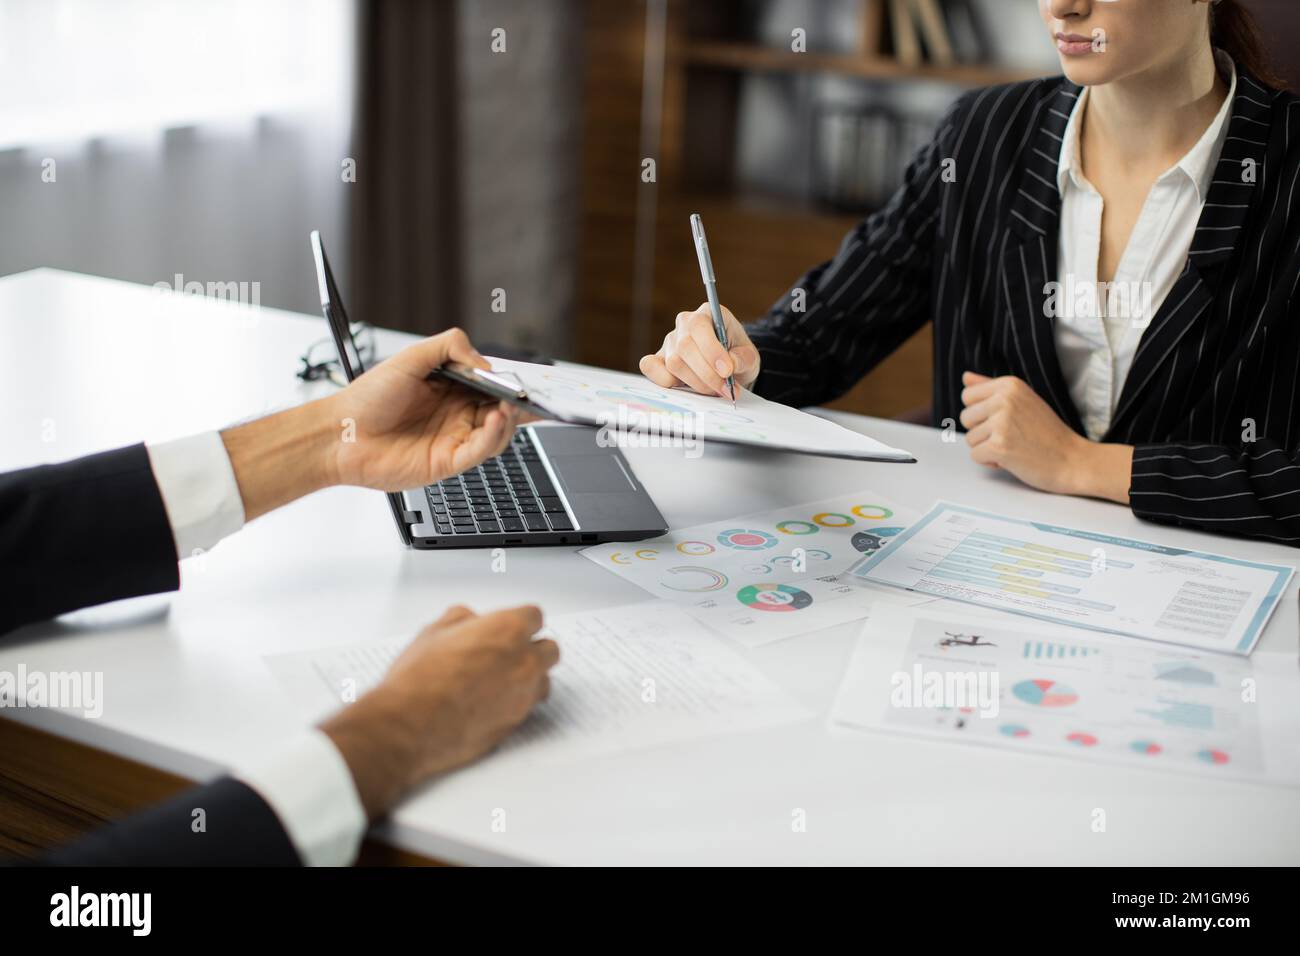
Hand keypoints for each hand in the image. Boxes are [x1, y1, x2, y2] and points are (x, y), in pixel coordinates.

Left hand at [221, 328, 521, 520]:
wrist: (339, 433)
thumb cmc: (367, 398)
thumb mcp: (409, 357)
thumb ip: (449, 346)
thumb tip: (483, 362)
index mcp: (450, 389)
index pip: (490, 386)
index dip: (510, 383)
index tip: (526, 377)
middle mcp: (455, 415)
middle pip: (501, 410)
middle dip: (521, 403)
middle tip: (529, 394)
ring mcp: (453, 439)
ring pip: (497, 433)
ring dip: (509, 420)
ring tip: (508, 405)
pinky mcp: (448, 462)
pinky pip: (479, 451)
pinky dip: (493, 436)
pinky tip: (494, 419)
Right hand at [319, 604, 557, 818]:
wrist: (410, 726)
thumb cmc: (420, 680)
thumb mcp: (433, 632)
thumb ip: (461, 619)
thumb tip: (470, 618)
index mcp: (507, 630)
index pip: (535, 616)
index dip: (519, 621)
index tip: (510, 626)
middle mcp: (524, 661)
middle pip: (549, 649)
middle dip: (533, 648)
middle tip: (510, 652)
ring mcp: (523, 694)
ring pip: (544, 680)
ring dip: (530, 677)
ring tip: (502, 680)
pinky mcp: (516, 723)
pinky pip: (528, 707)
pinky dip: (517, 702)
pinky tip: (494, 702)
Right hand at [639, 303, 760, 396]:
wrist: (729, 369)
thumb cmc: (738, 358)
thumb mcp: (750, 357)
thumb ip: (743, 359)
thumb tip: (731, 365)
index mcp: (707, 313)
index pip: (699, 326)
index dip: (711, 350)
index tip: (726, 371)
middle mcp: (685, 324)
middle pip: (685, 347)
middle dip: (707, 373)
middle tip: (725, 389)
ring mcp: (670, 341)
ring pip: (674, 362)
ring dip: (696, 382)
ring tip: (715, 390)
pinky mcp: (659, 359)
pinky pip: (650, 367)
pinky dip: (663, 380)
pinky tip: (684, 388)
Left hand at [960, 372, 1131, 502]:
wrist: (1073, 460)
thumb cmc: (1048, 433)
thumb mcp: (1023, 401)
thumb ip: (991, 388)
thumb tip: (966, 377)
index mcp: (1010, 385)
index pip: (968, 396)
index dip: (982, 413)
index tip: (1006, 419)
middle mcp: (1004, 399)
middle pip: (966, 418)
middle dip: (982, 432)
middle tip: (1012, 435)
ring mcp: (1002, 422)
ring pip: (970, 439)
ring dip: (987, 448)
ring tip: (1014, 446)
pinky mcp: (999, 446)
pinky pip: (975, 456)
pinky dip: (990, 462)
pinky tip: (1012, 458)